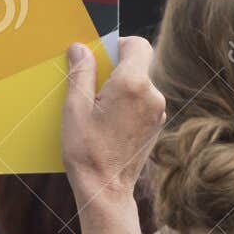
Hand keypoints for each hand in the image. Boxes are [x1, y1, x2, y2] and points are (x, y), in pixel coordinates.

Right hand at [61, 38, 166, 209]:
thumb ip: (81, 73)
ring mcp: (158, 111)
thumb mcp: (74, 108)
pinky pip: (142, 103)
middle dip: (113, 69)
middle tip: (89, 87)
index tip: (98, 56)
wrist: (106, 189)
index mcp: (133, 84)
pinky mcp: (157, 124)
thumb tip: (81, 48)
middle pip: (137, 65)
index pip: (137, 44)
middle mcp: (153, 94)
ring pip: (139, 85)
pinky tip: (107, 122)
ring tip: (95, 109)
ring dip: (119, 89)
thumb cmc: (87, 150)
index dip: (118, 44)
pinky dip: (127, 104)